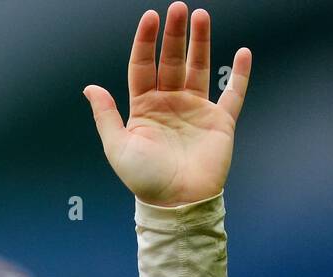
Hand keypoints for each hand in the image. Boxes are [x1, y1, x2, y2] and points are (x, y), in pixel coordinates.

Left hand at [83, 3, 250, 206]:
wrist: (177, 202)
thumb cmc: (144, 179)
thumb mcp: (117, 147)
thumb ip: (106, 116)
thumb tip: (90, 88)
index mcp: (143, 108)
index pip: (143, 67)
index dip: (145, 42)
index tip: (150, 18)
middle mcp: (169, 104)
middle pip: (172, 61)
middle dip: (174, 35)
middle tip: (178, 8)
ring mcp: (195, 110)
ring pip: (199, 68)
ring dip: (201, 42)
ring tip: (201, 16)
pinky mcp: (219, 121)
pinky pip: (233, 93)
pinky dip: (239, 74)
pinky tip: (242, 52)